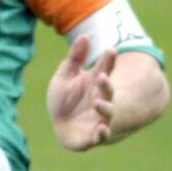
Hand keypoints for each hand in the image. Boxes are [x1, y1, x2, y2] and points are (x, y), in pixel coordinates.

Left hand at [47, 34, 115, 150]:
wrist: (61, 124)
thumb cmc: (64, 98)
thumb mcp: (66, 75)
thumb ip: (75, 57)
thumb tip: (85, 35)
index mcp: (94, 83)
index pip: (104, 69)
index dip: (108, 60)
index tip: (110, 50)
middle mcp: (100, 99)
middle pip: (107, 90)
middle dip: (106, 84)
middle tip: (101, 77)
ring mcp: (99, 117)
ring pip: (107, 112)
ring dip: (105, 108)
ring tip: (97, 103)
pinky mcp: (93, 135)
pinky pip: (100, 135)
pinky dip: (102, 133)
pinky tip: (102, 128)